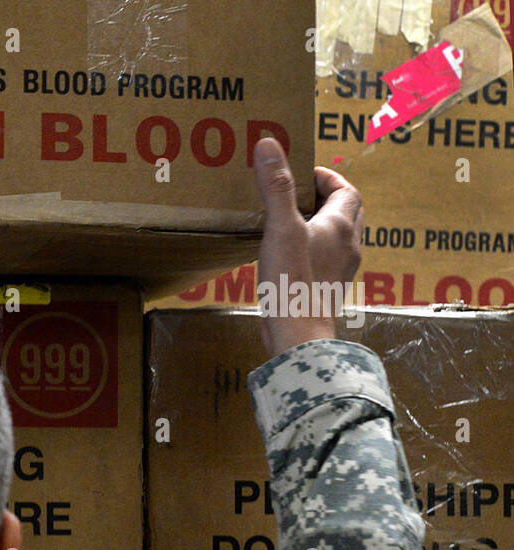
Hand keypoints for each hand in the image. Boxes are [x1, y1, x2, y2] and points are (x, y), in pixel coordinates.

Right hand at [253, 137, 364, 357]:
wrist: (299, 336)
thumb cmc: (293, 283)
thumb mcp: (280, 228)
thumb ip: (275, 186)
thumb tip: (269, 143)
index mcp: (341, 225)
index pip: (346, 189)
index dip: (326, 177)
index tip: (299, 173)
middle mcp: (348, 245)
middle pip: (348, 211)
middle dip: (326, 197)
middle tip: (295, 194)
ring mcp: (340, 269)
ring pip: (339, 236)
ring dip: (320, 223)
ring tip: (290, 221)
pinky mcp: (327, 289)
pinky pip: (327, 258)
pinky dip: (313, 247)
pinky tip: (289, 255)